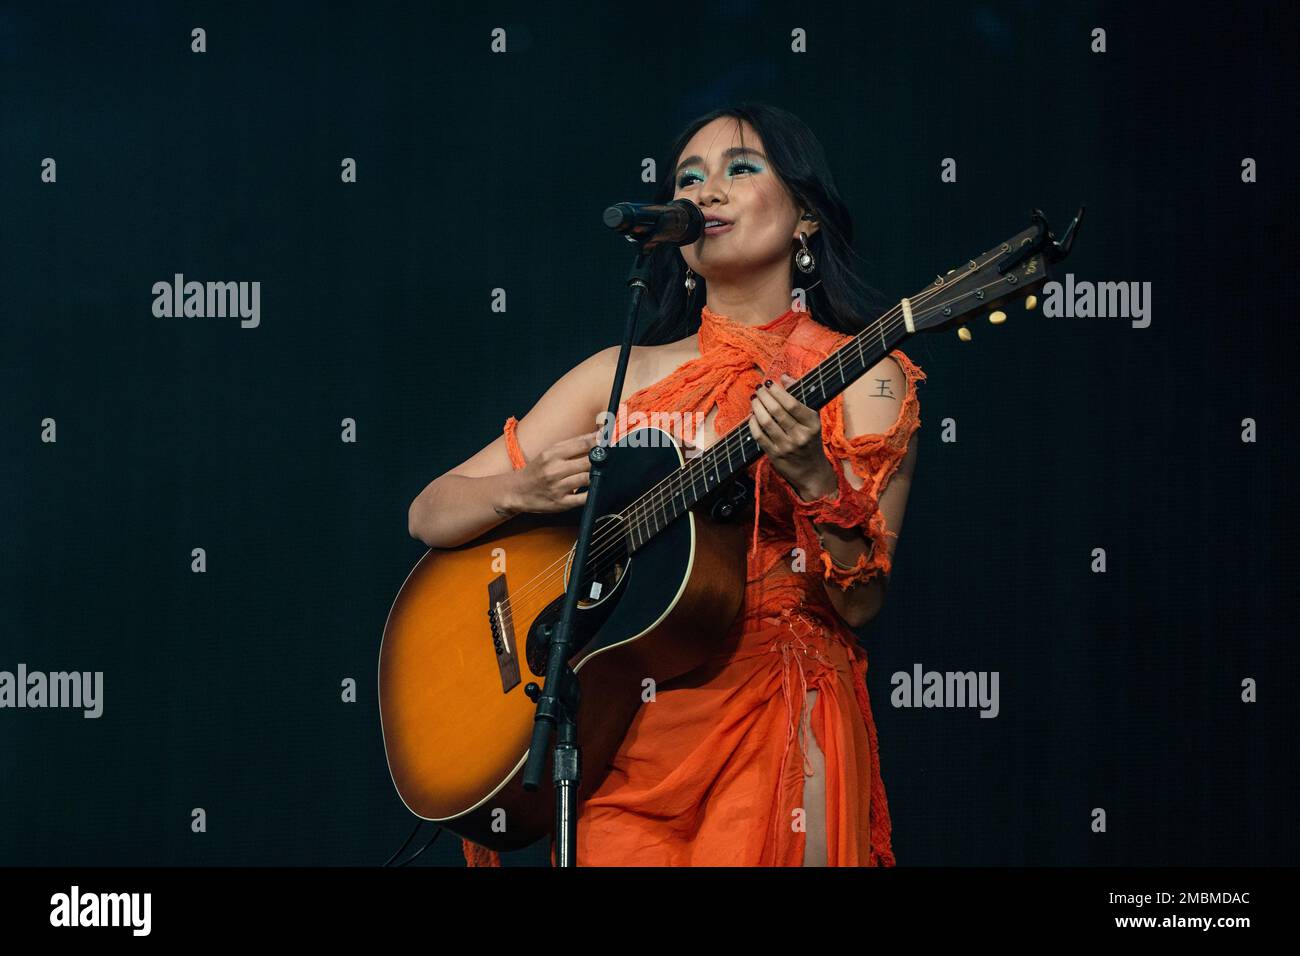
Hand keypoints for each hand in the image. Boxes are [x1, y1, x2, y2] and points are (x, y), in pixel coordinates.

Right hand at [505, 430, 600, 513]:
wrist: (517, 491)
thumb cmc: (538, 469)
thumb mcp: (550, 452)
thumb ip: (572, 445)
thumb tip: (598, 435)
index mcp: (552, 454)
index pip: (582, 444)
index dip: (599, 441)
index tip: (609, 438)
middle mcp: (554, 470)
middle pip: (587, 461)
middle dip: (600, 459)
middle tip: (607, 457)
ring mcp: (557, 488)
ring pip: (587, 478)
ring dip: (596, 475)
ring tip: (599, 472)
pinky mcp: (561, 503)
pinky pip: (583, 498)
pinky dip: (592, 493)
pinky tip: (594, 488)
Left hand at [748, 373, 837, 500]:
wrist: (812, 472)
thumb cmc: (810, 440)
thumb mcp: (812, 419)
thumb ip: (799, 397)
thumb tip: (784, 377)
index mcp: (812, 423)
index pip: (792, 403)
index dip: (777, 391)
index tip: (769, 383)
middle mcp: (801, 435)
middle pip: (777, 411)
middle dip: (764, 397)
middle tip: (758, 389)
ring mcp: (787, 447)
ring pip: (766, 422)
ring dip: (756, 408)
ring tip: (754, 400)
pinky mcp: (775, 456)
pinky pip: (759, 436)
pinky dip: (753, 424)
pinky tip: (752, 416)